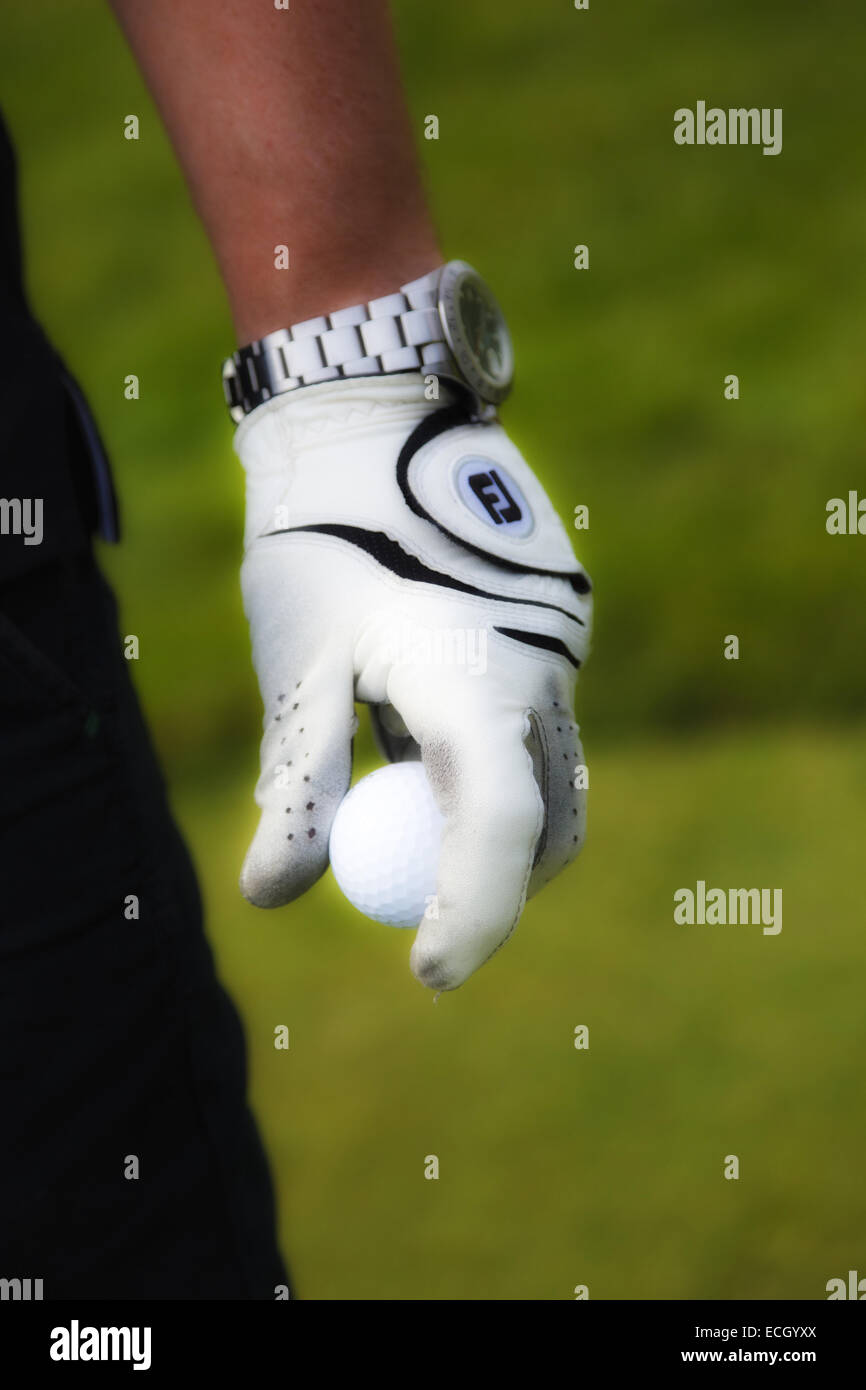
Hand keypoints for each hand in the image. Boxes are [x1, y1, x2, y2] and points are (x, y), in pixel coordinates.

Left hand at [234, 375, 591, 990]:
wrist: (373, 410)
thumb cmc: (319, 535)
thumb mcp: (297, 666)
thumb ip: (298, 784)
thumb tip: (275, 893)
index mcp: (477, 679)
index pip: (499, 831)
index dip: (472, 916)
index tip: (426, 973)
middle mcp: (542, 667)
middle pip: (546, 820)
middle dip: (495, 882)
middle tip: (418, 906)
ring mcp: (563, 640)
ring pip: (551, 773)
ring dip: (491, 816)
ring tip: (399, 781)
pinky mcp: (560, 619)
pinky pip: (540, 718)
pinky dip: (490, 752)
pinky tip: (419, 708)